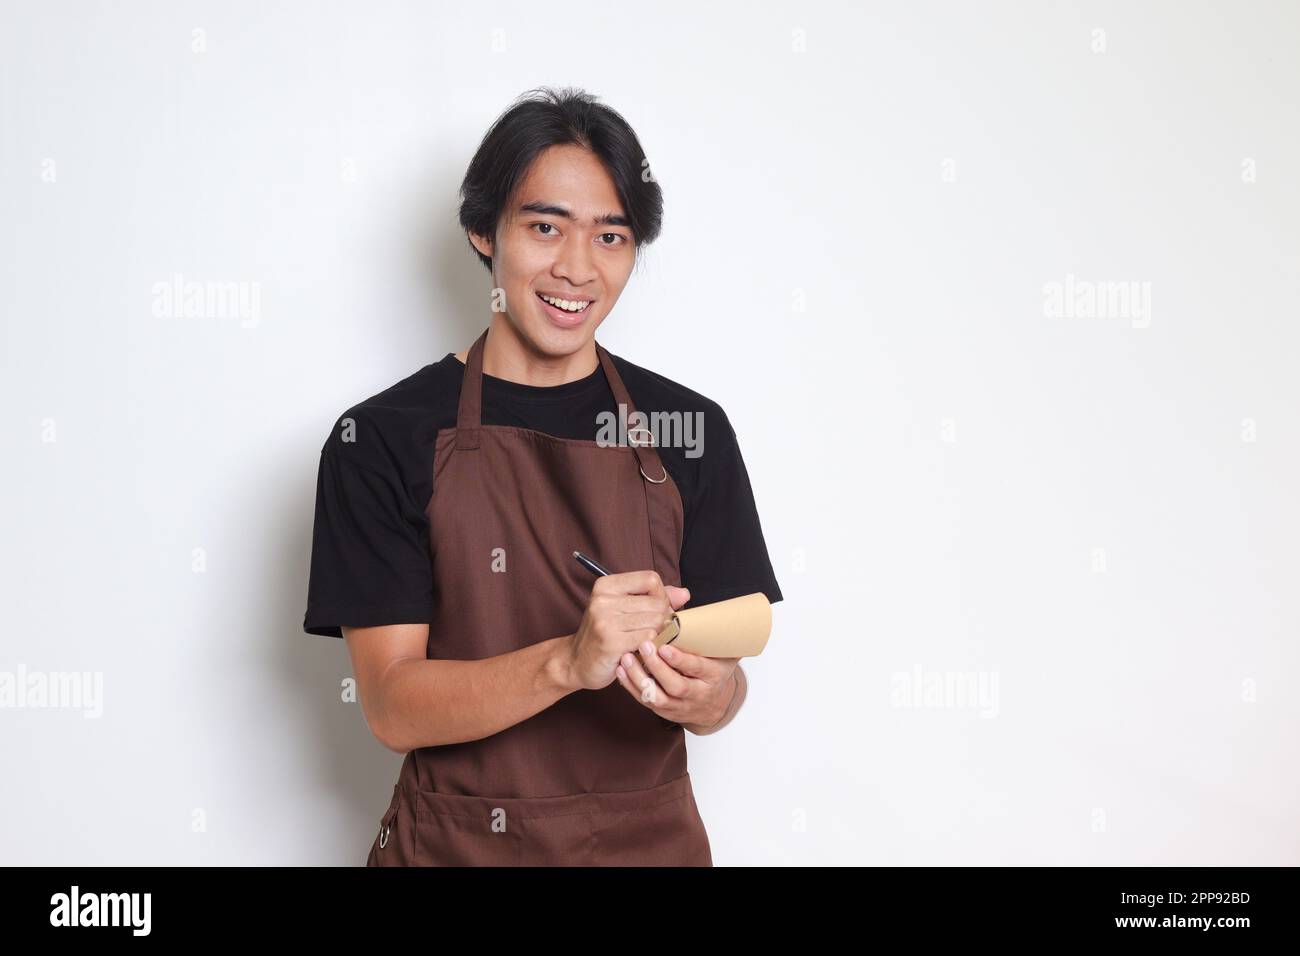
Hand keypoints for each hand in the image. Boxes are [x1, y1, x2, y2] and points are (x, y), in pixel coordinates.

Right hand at [565, 570, 691, 690]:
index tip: (655, 610)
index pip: (650, 579)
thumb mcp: (624, 609)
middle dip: (662, 619)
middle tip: (651, 631)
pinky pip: (648, 640)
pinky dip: (649, 647)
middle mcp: (603, 600)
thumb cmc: (605, 634)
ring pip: (655, 622)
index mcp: (606, 585)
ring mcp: (605, 621)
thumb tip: (685, 593)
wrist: (576, 662)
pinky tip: (639, 651)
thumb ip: (655, 598)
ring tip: (644, 641)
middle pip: (657, 603)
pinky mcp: (610, 643)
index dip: (661, 595)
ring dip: (656, 635)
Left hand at [615, 638, 739, 727]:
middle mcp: (698, 693)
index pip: (697, 668)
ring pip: (658, 698)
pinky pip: (645, 701)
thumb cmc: (714, 667)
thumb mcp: (721, 650)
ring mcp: (680, 705)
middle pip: (676, 685)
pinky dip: (631, 686)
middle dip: (657, 667)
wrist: (713, 704)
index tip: (665, 646)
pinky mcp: (664, 711)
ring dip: (640, 678)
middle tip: (643, 646)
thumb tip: (691, 597)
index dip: (680, 660)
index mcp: (714, 675)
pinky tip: (621, 670)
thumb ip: (709, 629)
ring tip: (627, 658)